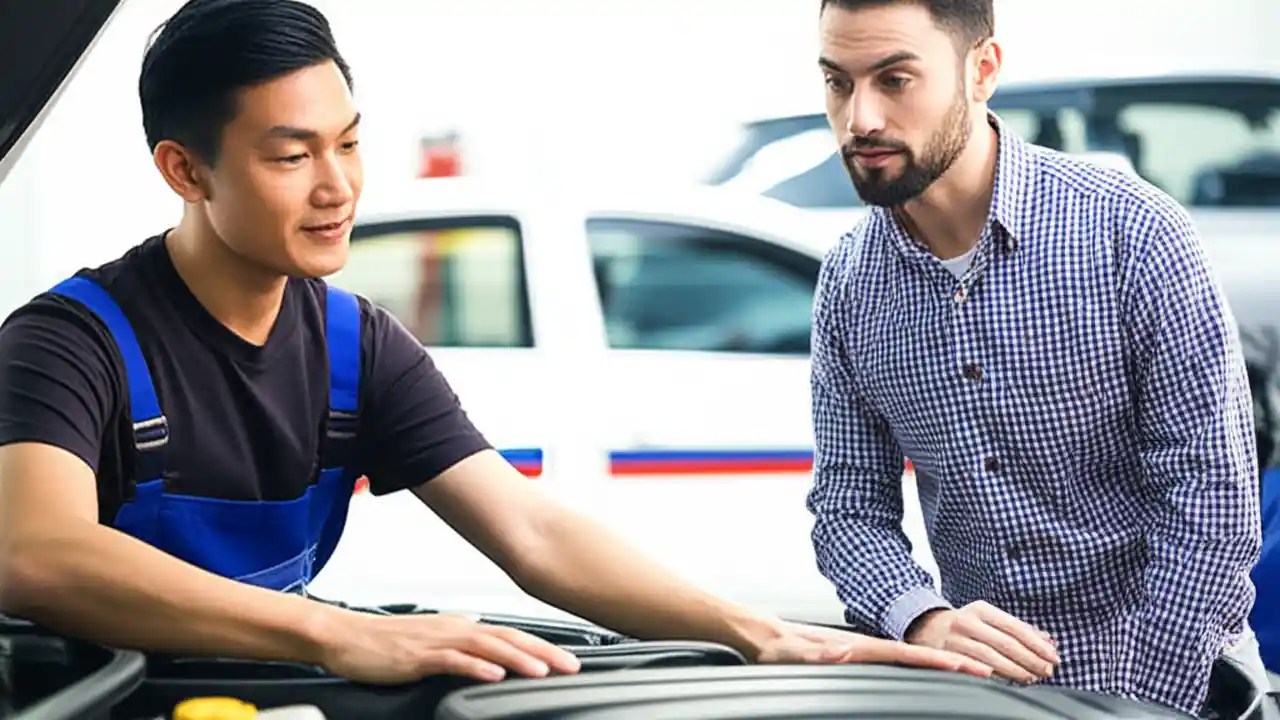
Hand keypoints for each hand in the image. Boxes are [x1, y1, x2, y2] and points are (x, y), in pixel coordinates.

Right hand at [316, 610, 581, 683]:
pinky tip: (493, 674)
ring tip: (542, 670)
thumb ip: (458, 638)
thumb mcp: (430, 637)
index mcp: (460, 626)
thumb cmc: (384, 641)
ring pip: (487, 646)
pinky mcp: (419, 656)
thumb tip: (482, 634)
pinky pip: (453, 660)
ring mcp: (438, 641)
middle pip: (508, 638)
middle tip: (571, 665)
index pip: (510, 635)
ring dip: (517, 658)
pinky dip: (475, 665)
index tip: (566, 660)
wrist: (344, 636)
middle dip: (543, 652)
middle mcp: (455, 629)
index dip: (541, 646)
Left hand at [754, 621, 992, 677]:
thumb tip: (843, 652)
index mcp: (857, 647)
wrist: (765, 636)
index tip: (966, 666)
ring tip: (970, 669)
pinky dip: (919, 663)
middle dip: (952, 661)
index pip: (905, 654)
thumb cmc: (778, 648)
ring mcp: (861, 651)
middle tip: (986, 670)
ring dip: (940, 662)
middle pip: (916, 655)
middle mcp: (863, 647)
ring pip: (909, 658)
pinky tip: (930, 669)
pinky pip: (895, 662)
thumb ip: (819, 655)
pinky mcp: (855, 657)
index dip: (936, 661)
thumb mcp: (795, 654)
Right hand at [905, 602, 1058, 683]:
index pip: (1014, 627)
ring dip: (1015, 670)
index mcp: (981, 610)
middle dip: (1030, 659)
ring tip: (1032, 678)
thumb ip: (1018, 629)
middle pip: (1004, 643)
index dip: (1036, 643)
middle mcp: (966, 622)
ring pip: (990, 658)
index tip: (1053, 656)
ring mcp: (954, 640)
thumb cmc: (966, 625)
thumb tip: (1048, 640)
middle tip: (1047, 671)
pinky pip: (974, 669)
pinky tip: (1008, 681)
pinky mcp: (946, 656)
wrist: (925, 627)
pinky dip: (994, 676)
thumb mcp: (989, 620)